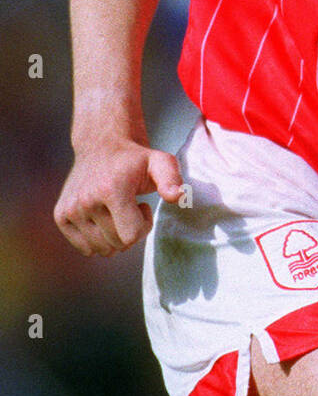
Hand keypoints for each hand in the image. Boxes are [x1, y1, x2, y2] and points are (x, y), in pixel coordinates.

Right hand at [54, 140, 183, 256]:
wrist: (101, 146)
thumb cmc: (135, 160)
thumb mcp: (160, 163)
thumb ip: (172, 179)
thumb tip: (177, 196)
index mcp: (111, 189)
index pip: (131, 236)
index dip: (143, 226)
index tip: (143, 206)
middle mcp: (86, 201)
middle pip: (117, 244)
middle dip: (131, 231)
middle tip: (131, 207)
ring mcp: (70, 210)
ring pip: (101, 249)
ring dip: (114, 236)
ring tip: (117, 211)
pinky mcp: (61, 216)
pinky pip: (85, 248)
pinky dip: (97, 239)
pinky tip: (103, 217)